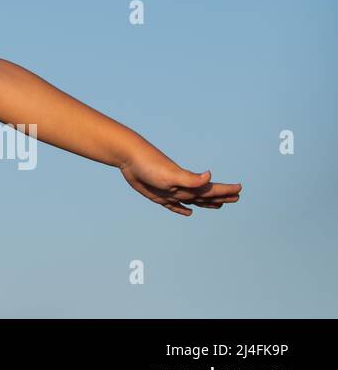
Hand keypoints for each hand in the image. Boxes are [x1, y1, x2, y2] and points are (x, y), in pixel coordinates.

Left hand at [119, 143, 241, 215]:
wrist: (128, 157)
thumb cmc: (149, 163)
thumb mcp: (171, 174)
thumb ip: (190, 178)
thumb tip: (210, 175)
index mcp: (187, 183)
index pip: (211, 189)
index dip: (225, 190)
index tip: (240, 189)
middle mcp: (181, 187)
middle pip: (205, 196)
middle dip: (220, 197)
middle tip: (236, 198)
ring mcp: (170, 191)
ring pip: (192, 201)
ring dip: (205, 204)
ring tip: (218, 205)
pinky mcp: (158, 195)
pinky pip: (173, 206)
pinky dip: (181, 210)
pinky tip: (188, 212)